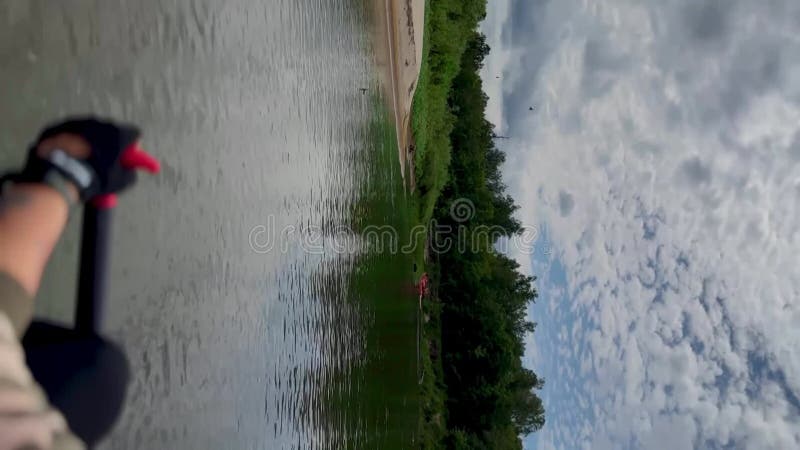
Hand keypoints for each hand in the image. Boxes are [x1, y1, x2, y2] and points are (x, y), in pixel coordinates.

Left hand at [23, 117, 142, 200]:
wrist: (60, 175)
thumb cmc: (93, 178)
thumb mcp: (120, 182)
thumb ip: (130, 173)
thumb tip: (129, 171)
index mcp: (118, 133)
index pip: (134, 134)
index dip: (132, 146)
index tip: (127, 156)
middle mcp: (99, 123)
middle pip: (110, 130)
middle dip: (109, 144)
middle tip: (105, 161)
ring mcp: (77, 122)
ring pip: (88, 131)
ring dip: (89, 142)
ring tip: (83, 161)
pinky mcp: (58, 126)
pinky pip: (69, 133)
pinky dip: (70, 143)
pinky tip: (67, 158)